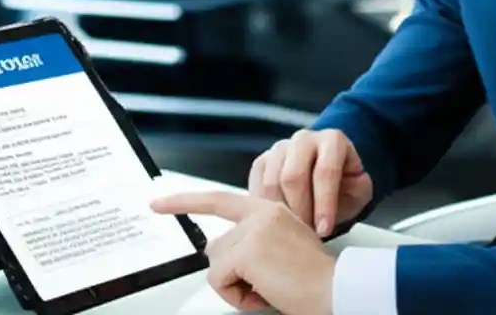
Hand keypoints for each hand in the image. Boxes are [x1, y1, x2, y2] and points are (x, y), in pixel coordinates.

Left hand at [152, 191, 335, 314]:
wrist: (336, 290)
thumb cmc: (315, 279)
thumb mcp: (283, 249)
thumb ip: (254, 241)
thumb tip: (220, 253)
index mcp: (270, 209)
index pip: (219, 199)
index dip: (186, 202)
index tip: (159, 203)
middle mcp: (261, 212)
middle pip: (216, 248)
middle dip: (231, 274)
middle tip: (266, 285)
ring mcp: (253, 229)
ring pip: (216, 266)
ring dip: (238, 286)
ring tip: (270, 287)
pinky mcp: (247, 250)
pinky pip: (219, 281)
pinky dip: (238, 297)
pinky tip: (265, 292)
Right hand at [249, 129, 373, 236]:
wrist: (325, 174)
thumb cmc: (344, 184)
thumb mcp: (359, 188)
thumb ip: (359, 189)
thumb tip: (348, 190)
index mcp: (332, 140)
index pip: (325, 171)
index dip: (324, 204)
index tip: (324, 230)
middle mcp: (303, 139)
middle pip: (293, 176)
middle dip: (300, 211)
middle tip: (305, 235)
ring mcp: (279, 149)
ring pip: (271, 183)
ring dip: (281, 213)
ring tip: (293, 232)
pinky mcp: (262, 162)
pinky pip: (256, 187)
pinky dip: (264, 209)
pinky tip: (277, 223)